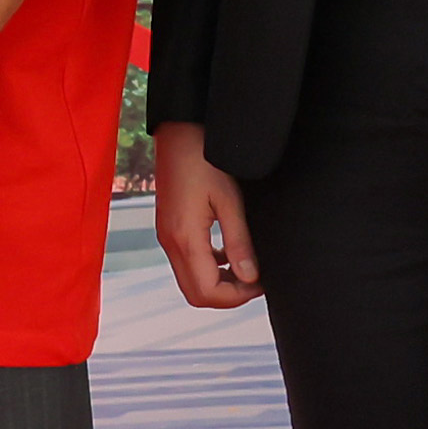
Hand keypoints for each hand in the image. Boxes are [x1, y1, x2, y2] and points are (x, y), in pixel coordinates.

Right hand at [148, 124, 259, 309]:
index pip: (207, 291)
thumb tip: (250, 278)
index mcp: (184, 237)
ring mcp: (166, 236)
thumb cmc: (206, 158)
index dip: (236, 297)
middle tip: (256, 280)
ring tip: (247, 267)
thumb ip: (239, 242)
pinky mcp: (168, 228)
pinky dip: (209, 267)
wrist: (179, 131)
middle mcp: (170, 242)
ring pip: (190, 281)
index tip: (261, 284)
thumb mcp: (229, 199)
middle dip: (227, 296)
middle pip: (196, 294)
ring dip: (218, 283)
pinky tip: (229, 251)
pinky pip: (187, 263)